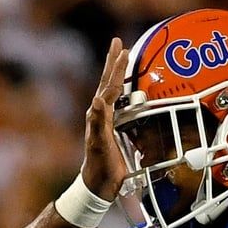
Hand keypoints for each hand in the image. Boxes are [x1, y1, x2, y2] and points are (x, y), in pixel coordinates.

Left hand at [78, 38, 128, 200]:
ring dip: (119, 73)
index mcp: (98, 114)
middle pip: (108, 82)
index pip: (110, 86)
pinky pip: (120, 104)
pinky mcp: (113, 128)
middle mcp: (100, 113)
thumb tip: (97, 100)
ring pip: (113, 90)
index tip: (125, 50)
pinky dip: (125, 92)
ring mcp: (106, 120)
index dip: (118, 68)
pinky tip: (130, 91)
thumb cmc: (99, 165)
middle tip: (119, 42)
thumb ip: (98, 122)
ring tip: (124, 59)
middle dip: (114, 62)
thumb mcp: (99, 144)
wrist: (98, 184)